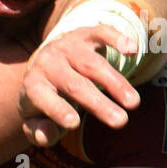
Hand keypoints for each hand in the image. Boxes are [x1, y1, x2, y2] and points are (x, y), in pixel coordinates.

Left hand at [19, 25, 140, 147]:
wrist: (43, 62)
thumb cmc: (43, 100)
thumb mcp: (33, 120)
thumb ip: (37, 132)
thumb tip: (48, 134)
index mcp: (33, 85)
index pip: (44, 98)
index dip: (57, 110)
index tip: (74, 123)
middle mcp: (48, 62)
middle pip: (75, 85)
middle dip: (98, 103)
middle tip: (120, 122)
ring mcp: (67, 47)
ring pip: (93, 64)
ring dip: (116, 82)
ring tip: (133, 103)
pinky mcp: (85, 35)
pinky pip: (101, 33)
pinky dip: (117, 38)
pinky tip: (132, 49)